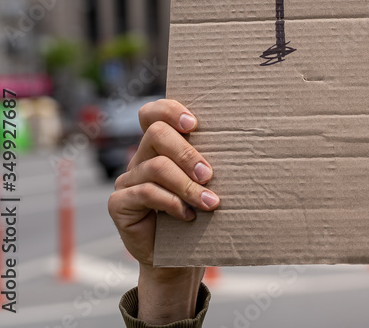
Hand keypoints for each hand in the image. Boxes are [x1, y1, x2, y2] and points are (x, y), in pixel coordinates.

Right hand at [107, 99, 218, 322]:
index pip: (154, 113)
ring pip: (156, 167)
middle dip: (187, 152)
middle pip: (156, 134)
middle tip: (209, 174)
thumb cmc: (199, 215)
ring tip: (209, 202)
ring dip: (187, 185)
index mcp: (160, 146)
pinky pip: (144, 193)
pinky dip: (171, 203)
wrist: (179, 259)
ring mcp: (127, 180)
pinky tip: (187, 216)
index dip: (170, 110)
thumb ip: (210, 163)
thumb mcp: (206, 184)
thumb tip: (249, 143)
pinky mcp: (119, 203)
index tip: (194, 124)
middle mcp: (141, 158)